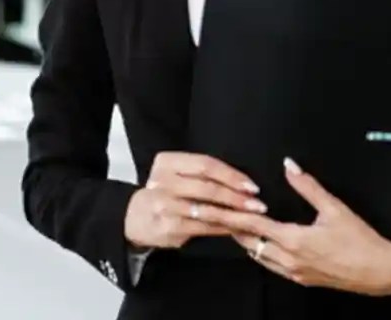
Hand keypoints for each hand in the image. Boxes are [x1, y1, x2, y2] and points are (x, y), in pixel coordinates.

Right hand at [124, 151, 267, 249]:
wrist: (132, 218)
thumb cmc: (163, 193)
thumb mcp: (175, 175)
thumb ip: (202, 174)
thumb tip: (243, 182)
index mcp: (167, 162)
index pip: (205, 165)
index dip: (231, 175)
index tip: (251, 185)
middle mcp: (163, 181)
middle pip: (207, 187)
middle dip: (236, 196)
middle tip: (258, 204)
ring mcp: (164, 205)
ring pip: (207, 209)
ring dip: (234, 214)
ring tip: (253, 217)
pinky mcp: (168, 227)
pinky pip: (203, 227)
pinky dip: (223, 228)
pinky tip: (236, 228)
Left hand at [226, 159, 390, 296]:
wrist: (381, 272)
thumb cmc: (360, 240)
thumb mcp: (335, 208)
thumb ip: (308, 187)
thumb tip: (289, 166)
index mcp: (293, 240)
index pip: (252, 226)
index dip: (229, 216)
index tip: (212, 208)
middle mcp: (289, 259)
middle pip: (249, 244)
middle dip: (231, 229)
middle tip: (214, 215)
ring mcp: (294, 272)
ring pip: (259, 257)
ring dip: (245, 242)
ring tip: (231, 228)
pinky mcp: (302, 279)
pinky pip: (272, 267)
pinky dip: (261, 254)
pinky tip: (259, 245)